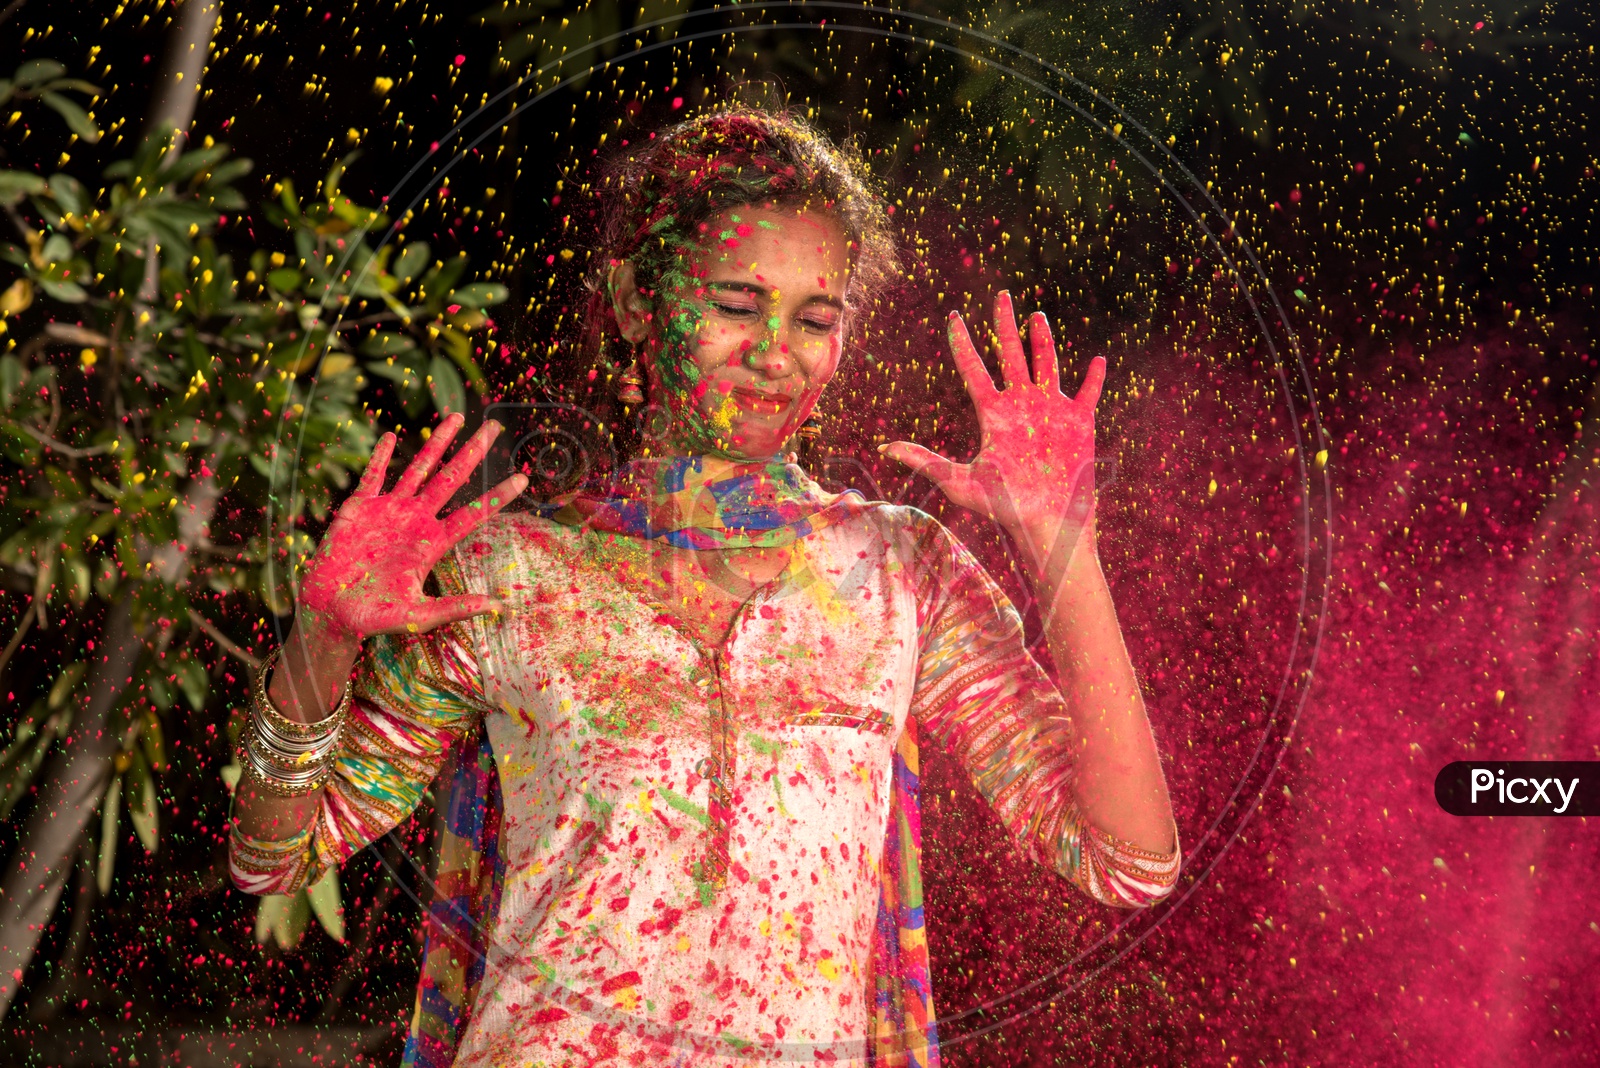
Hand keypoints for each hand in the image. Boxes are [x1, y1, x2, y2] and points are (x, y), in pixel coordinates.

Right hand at [295, 412, 527, 642]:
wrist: (332, 612)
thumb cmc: (375, 618)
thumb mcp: (418, 616)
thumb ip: (455, 609)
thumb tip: (498, 607)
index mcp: (433, 544)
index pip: (472, 515)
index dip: (496, 497)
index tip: (523, 479)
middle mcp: (417, 521)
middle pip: (451, 479)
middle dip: (472, 452)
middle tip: (494, 428)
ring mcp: (390, 511)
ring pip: (419, 468)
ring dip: (437, 442)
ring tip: (458, 416)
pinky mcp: (360, 507)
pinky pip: (373, 475)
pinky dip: (380, 456)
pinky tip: (390, 436)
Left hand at [882, 290, 1104, 571]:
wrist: (1046, 523)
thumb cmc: (1003, 507)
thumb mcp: (959, 482)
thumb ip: (925, 461)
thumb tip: (885, 448)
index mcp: (992, 414)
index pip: (973, 369)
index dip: (963, 343)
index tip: (954, 316)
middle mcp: (1020, 406)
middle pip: (1010, 354)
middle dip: (1004, 324)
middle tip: (1000, 295)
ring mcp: (1051, 411)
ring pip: (1046, 364)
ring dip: (1043, 340)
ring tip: (1036, 316)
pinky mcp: (1079, 422)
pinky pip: (1088, 393)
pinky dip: (1094, 378)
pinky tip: (1097, 360)